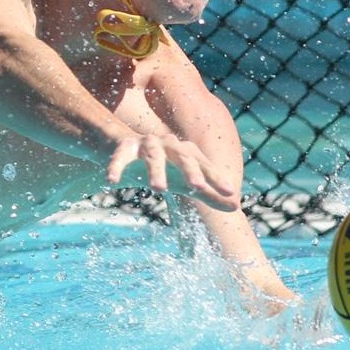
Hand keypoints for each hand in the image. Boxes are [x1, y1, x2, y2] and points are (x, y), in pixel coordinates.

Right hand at [105, 132, 239, 207]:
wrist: (125, 146)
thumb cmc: (163, 166)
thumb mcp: (185, 181)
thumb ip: (209, 193)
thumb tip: (236, 206)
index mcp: (186, 152)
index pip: (205, 165)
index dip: (217, 178)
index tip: (231, 193)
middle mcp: (169, 145)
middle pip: (182, 156)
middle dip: (190, 171)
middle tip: (197, 187)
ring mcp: (145, 144)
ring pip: (153, 156)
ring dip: (156, 171)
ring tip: (159, 188)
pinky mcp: (123, 148)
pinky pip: (119, 158)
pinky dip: (116, 167)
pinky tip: (112, 181)